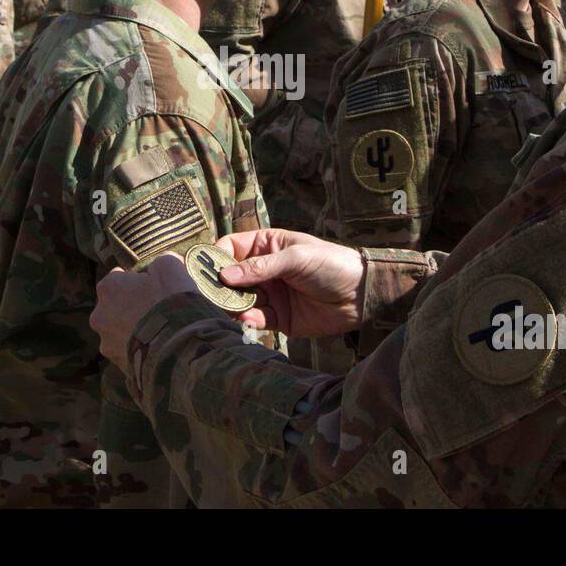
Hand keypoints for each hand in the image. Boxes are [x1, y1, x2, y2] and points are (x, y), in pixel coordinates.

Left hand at [91, 255, 196, 367]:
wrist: (176, 348)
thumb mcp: (170, 267)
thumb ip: (162, 262)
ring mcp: (107, 344)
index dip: (138, 281)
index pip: (118, 278)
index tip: (154, 287)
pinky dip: (140, 352)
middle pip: (116, 307)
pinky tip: (159, 350)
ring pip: (120, 333)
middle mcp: (99, 316)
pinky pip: (130, 354)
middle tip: (157, 311)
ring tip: (160, 335)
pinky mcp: (118, 366)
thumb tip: (162, 265)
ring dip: (134, 332)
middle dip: (132, 308)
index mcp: (107, 288)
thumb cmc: (169, 301)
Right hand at [216, 229, 363, 337]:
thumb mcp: (296, 258)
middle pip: (231, 277)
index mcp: (267, 245)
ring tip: (227, 309)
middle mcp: (264, 270)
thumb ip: (260, 267)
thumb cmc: (331, 264)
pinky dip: (249, 320)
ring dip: (231, 305)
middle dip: (219, 285)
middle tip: (208, 294)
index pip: (231, 247)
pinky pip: (256, 319)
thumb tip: (224, 275)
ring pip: (240, 300)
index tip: (204, 269)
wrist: (362, 295)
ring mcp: (270, 294)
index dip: (216, 256)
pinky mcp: (278, 319)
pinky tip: (248, 319)